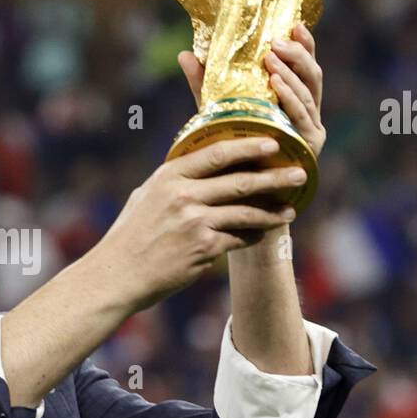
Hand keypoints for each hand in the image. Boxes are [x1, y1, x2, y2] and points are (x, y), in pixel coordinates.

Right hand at [92, 137, 300, 311]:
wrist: (117, 275)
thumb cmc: (129, 236)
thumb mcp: (145, 197)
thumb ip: (173, 181)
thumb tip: (197, 166)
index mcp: (169, 177)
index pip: (216, 154)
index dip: (248, 147)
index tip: (272, 143)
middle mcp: (183, 196)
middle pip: (239, 181)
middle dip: (274, 176)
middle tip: (299, 171)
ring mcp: (194, 222)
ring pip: (246, 212)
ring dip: (272, 211)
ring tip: (291, 209)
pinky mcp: (203, 249)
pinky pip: (238, 238)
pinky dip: (254, 235)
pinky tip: (266, 233)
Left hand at [177, 22, 326, 157]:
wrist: (237, 190)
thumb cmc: (230, 147)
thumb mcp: (218, 109)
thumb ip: (204, 83)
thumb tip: (184, 53)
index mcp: (294, 99)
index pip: (305, 67)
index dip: (304, 45)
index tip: (295, 24)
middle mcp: (308, 112)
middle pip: (312, 75)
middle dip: (296, 54)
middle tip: (275, 41)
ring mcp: (311, 128)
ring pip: (307, 93)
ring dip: (289, 72)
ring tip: (271, 57)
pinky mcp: (309, 145)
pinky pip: (301, 116)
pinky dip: (289, 98)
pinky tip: (277, 83)